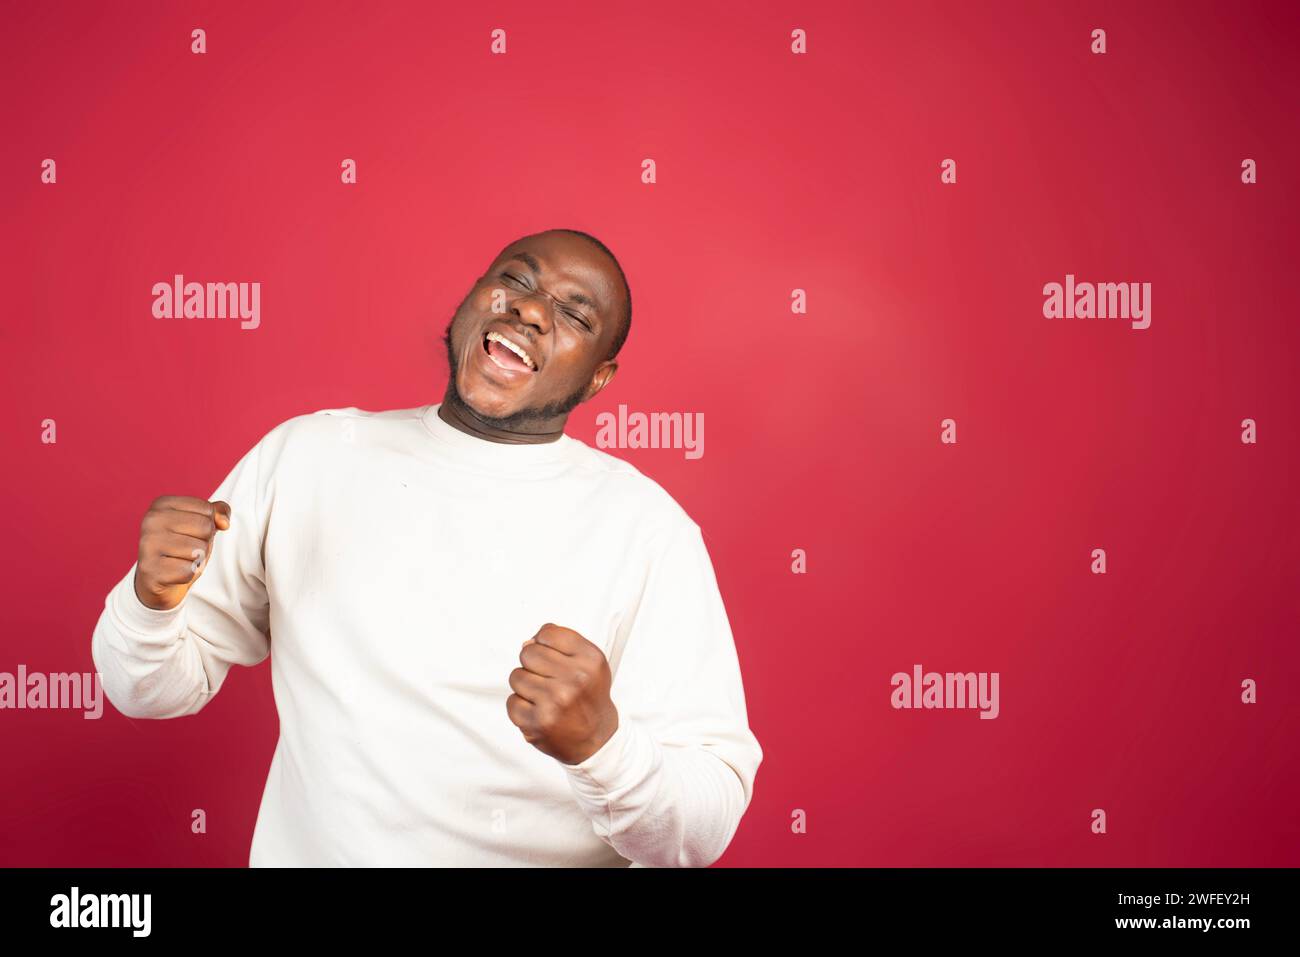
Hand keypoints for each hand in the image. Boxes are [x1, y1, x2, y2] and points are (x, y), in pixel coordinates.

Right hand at [132, 496, 230, 609]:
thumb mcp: (202, 523)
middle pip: (205, 527)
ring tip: (181, 559)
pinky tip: (174, 572)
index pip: (206, 509)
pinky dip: (188, 573)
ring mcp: (148, 544)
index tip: (190, 532)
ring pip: (199, 549)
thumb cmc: (183, 545)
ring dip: (197, 559)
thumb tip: (224, 522)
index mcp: (161, 504)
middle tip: (187, 548)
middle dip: (204, 541)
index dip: (208, 524)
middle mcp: (151, 520)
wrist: (157, 578)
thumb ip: (218, 512)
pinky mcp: (150, 568)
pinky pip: (189, 570)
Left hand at [506, 623, 618, 765]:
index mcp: (590, 660)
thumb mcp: (589, 662)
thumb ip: (562, 643)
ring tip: (544, 696)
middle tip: (549, 680)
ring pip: (516, 676)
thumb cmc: (588, 697)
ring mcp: (555, 702)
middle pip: (528, 653)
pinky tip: (539, 711)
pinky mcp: (537, 722)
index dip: (545, 644)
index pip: (547, 633)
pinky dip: (521, 706)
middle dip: (533, 664)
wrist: (596, 739)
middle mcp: (575, 679)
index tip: (554, 657)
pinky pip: (511, 701)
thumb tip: (526, 642)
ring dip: (526, 686)